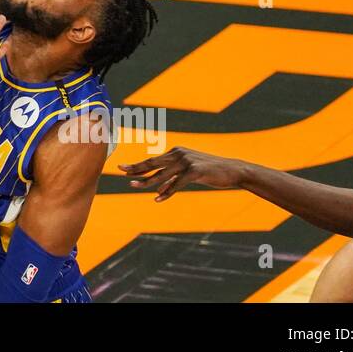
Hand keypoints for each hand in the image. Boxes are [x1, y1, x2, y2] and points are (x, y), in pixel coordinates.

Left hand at [119, 147, 245, 201]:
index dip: (137, 165)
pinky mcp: (195, 171)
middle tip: (120, 172)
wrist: (232, 170)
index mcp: (176, 152)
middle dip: (135, 168)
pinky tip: (158, 199)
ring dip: (147, 181)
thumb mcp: (188, 173)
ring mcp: (186, 161)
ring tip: (133, 186)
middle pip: (153, 163)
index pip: (152, 160)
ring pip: (162, 174)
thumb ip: (173, 178)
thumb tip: (158, 189)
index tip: (122, 168)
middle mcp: (178, 154)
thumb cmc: (209, 172)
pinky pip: (177, 184)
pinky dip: (167, 192)